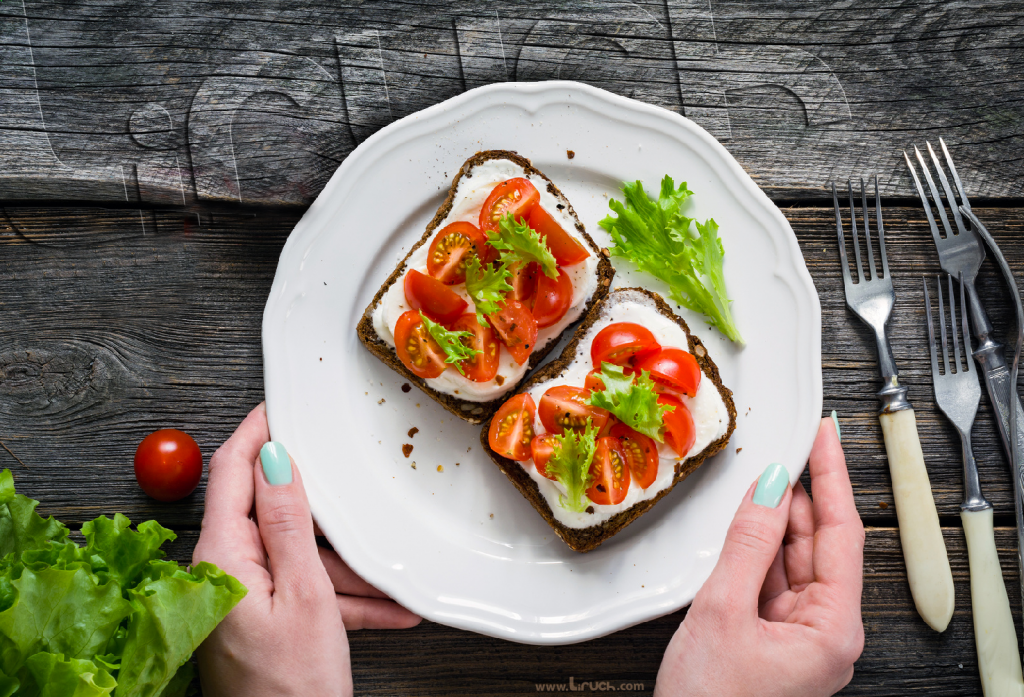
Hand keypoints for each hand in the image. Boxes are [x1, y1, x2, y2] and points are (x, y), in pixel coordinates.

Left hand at [192, 403, 419, 696]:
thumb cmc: (292, 688)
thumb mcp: (305, 595)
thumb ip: (289, 523)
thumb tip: (277, 459)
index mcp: (221, 559)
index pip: (231, 473)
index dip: (256, 433)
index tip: (279, 404)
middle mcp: (223, 574)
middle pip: (270, 514)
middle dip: (322, 510)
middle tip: (354, 485)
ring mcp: (241, 600)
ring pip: (296, 558)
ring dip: (345, 567)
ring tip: (393, 578)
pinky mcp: (260, 622)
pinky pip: (302, 593)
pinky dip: (341, 600)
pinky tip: (389, 610)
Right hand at [655, 418, 864, 696]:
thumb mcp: (724, 611)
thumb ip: (749, 543)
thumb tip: (769, 487)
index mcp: (834, 629)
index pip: (843, 533)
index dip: (833, 477)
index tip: (824, 436)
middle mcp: (825, 631)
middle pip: (818, 544)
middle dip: (799, 496)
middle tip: (782, 449)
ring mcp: (799, 636)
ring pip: (792, 560)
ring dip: (773, 522)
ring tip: (755, 484)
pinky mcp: (772, 639)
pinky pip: (771, 581)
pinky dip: (756, 552)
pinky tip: (742, 528)